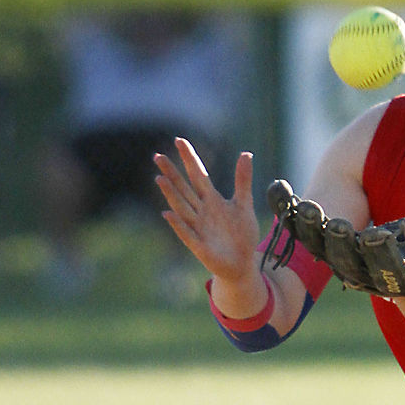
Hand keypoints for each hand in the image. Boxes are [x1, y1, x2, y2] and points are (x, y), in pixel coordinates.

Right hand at [154, 139, 261, 296]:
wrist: (243, 264)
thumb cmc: (242, 234)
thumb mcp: (244, 204)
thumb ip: (243, 180)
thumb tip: (246, 153)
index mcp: (212, 200)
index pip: (198, 175)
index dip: (189, 159)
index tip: (179, 140)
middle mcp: (201, 211)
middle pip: (184, 189)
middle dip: (172, 173)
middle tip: (158, 156)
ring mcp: (198, 228)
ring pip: (181, 207)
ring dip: (171, 194)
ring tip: (160, 178)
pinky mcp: (199, 246)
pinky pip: (186, 233)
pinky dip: (178, 224)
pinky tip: (167, 213)